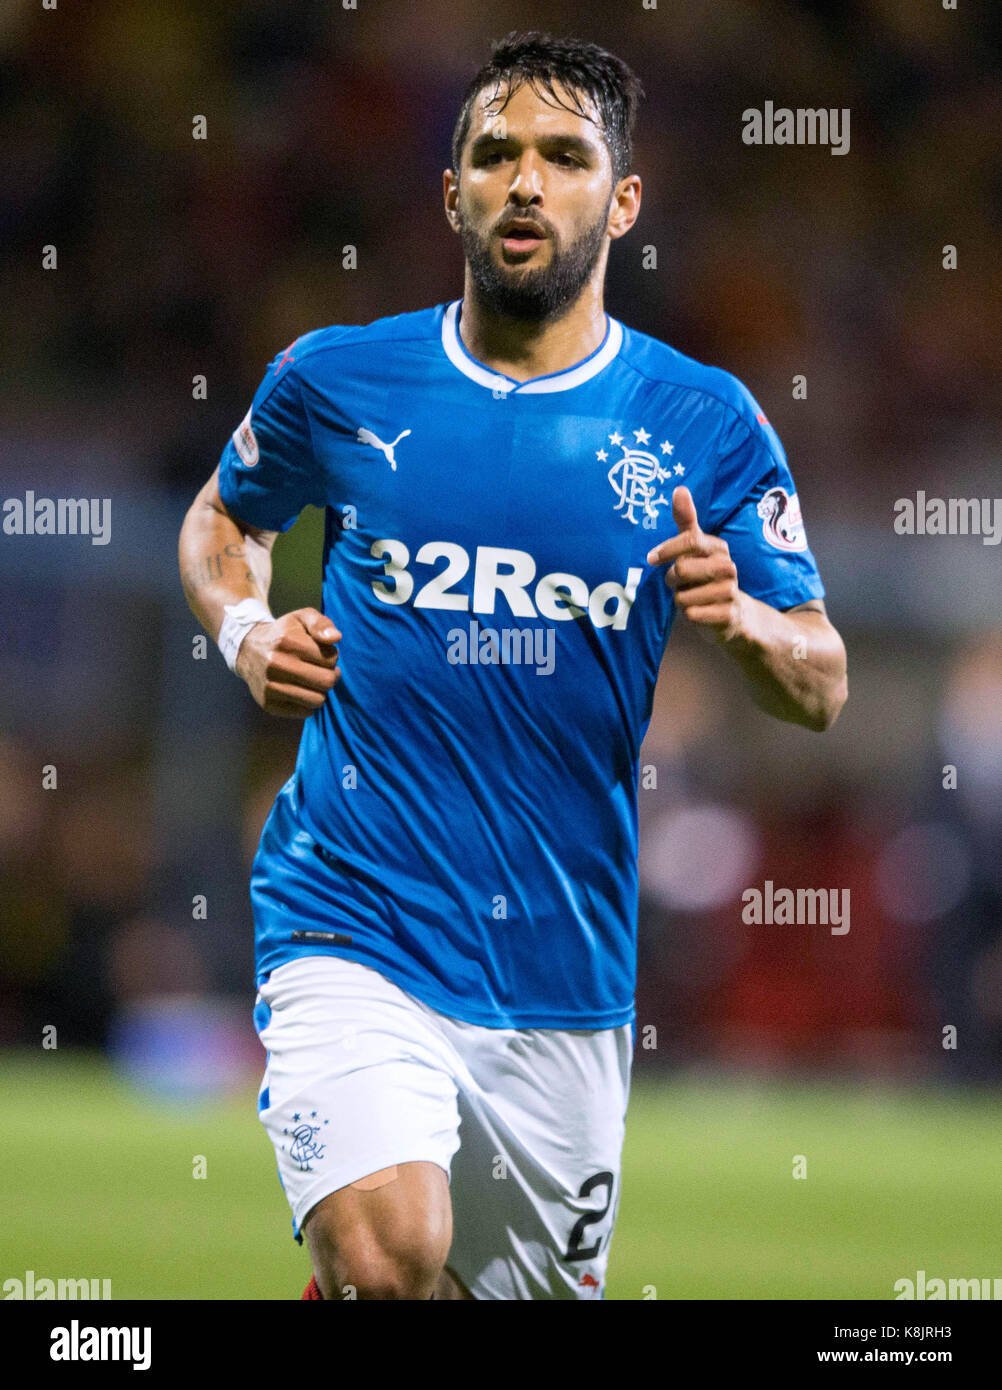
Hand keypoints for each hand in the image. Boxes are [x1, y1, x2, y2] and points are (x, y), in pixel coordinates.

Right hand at [235, 607, 341, 717]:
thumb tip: (336, 638)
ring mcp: (270, 686)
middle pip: (327, 682)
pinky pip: (304, 713)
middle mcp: (276, 664)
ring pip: (317, 700)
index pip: (331, 659)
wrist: (248, 650)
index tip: (321, 654)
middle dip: (330, 676)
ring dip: (320, 691)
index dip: (331, 657)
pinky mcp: (267, 704)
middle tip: (321, 670)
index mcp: (287, 641)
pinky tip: (299, 690)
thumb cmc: (284, 633)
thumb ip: (322, 623)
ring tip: (311, 680)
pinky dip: (307, 704)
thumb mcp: (302, 618)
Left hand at [646, 487, 745, 642]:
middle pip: (683, 569)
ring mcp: (730, 591)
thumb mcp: (696, 548)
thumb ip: (686, 520)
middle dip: (672, 579)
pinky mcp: (729, 614)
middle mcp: (728, 567)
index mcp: (717, 548)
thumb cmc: (704, 576)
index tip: (650, 558)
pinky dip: (689, 614)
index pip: (690, 540)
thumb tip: (680, 488)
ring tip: (690, 596)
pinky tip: (697, 611)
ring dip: (680, 599)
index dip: (667, 549)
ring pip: (685, 596)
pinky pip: (694, 614)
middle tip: (677, 582)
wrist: (732, 613)